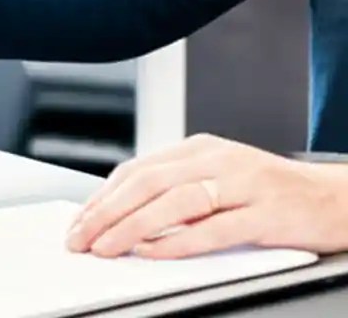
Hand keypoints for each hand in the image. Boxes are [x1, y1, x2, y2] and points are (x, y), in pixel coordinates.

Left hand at [67, 134, 347, 258]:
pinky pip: (216, 227)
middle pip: (147, 183)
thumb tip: (122, 216)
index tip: (78, 223)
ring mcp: (244, 184)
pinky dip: (180, 240)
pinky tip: (154, 251)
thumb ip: (176, 190)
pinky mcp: (268, 213)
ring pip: (175, 202)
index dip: (102, 197)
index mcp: (199, 149)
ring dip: (133, 226)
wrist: (338, 198)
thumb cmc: (270, 193)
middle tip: (80, 238)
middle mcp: (218, 160)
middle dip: (106, 212)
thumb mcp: (218, 178)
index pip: (136, 170)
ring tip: (106, 247)